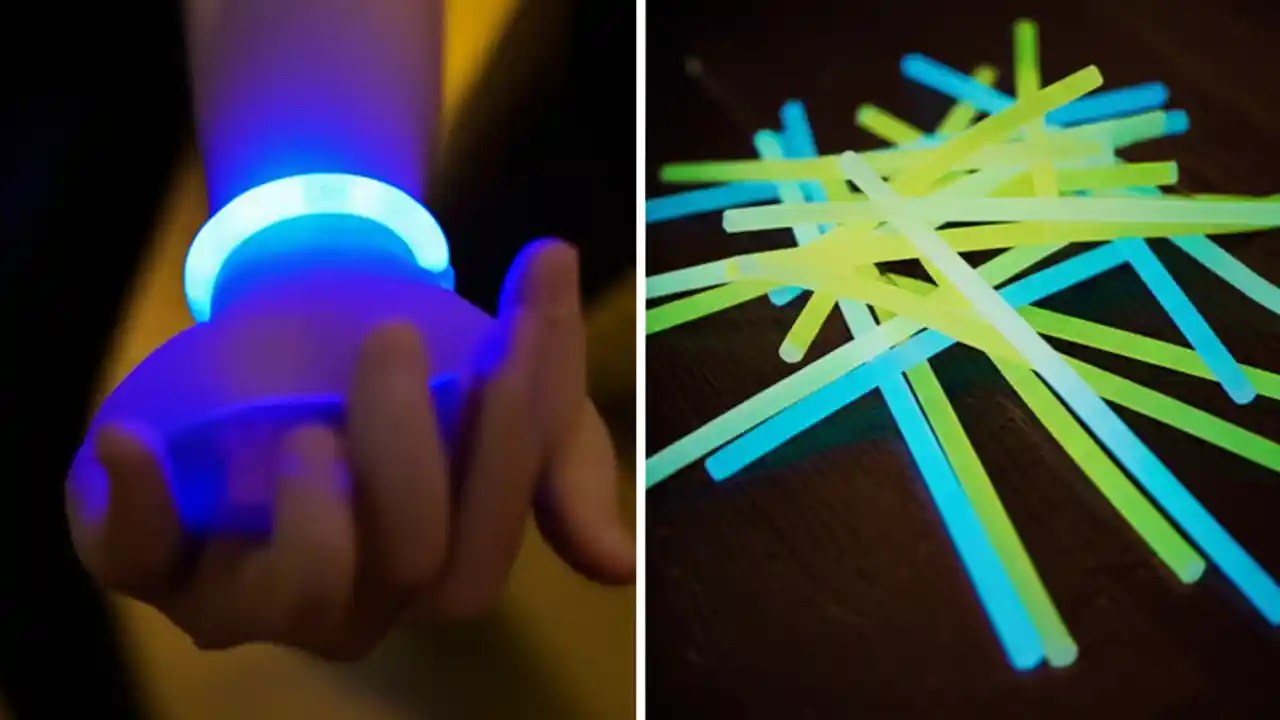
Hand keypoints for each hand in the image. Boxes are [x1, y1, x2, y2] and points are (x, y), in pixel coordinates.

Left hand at [66, 239, 633, 658]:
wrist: (325, 303)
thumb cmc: (435, 364)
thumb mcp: (513, 398)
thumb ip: (562, 468)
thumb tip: (617, 565)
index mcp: (435, 574)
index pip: (482, 559)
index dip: (509, 450)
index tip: (522, 321)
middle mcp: (349, 604)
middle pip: (404, 571)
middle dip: (411, 452)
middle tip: (397, 338)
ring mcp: (247, 588)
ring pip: (296, 600)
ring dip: (318, 512)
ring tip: (311, 428)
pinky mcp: (155, 548)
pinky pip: (137, 561)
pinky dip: (139, 509)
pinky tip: (134, 444)